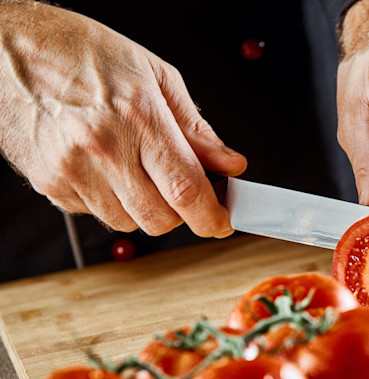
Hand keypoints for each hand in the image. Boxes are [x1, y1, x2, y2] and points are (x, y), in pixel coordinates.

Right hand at [0, 2, 246, 237]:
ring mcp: (71, 170)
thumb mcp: (155, 75)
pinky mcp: (48, 184)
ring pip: (129, 223)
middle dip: (181, 213)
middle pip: (160, 219)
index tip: (223, 221)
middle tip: (182, 188)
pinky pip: (95, 214)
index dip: (212, 216)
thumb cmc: (82, 52)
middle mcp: (103, 148)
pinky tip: (104, 166)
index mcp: (137, 116)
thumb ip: (196, 128)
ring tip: (135, 166)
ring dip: (145, 207)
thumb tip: (230, 164)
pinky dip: (111, 200)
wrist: (6, 48)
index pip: (186, 190)